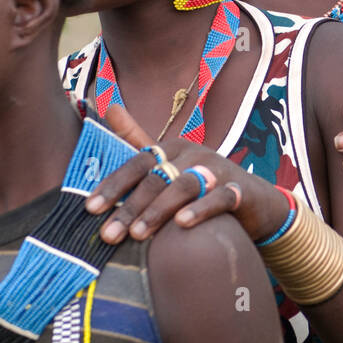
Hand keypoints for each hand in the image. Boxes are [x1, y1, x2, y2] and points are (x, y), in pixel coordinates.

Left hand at [85, 104, 290, 244]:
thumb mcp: (170, 162)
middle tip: (108, 235)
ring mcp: (218, 170)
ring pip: (184, 186)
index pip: (137, 163)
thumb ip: (138, 139)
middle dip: (130, 206)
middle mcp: (194, 154)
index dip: (113, 184)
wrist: (252, 200)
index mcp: (173, 148)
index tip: (90, 209)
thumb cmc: (202, 183)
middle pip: (156, 177)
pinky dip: (200, 209)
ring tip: (138, 235)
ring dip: (158, 210)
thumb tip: (109, 106)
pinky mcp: (239, 190)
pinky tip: (182, 224)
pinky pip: (220, 198)